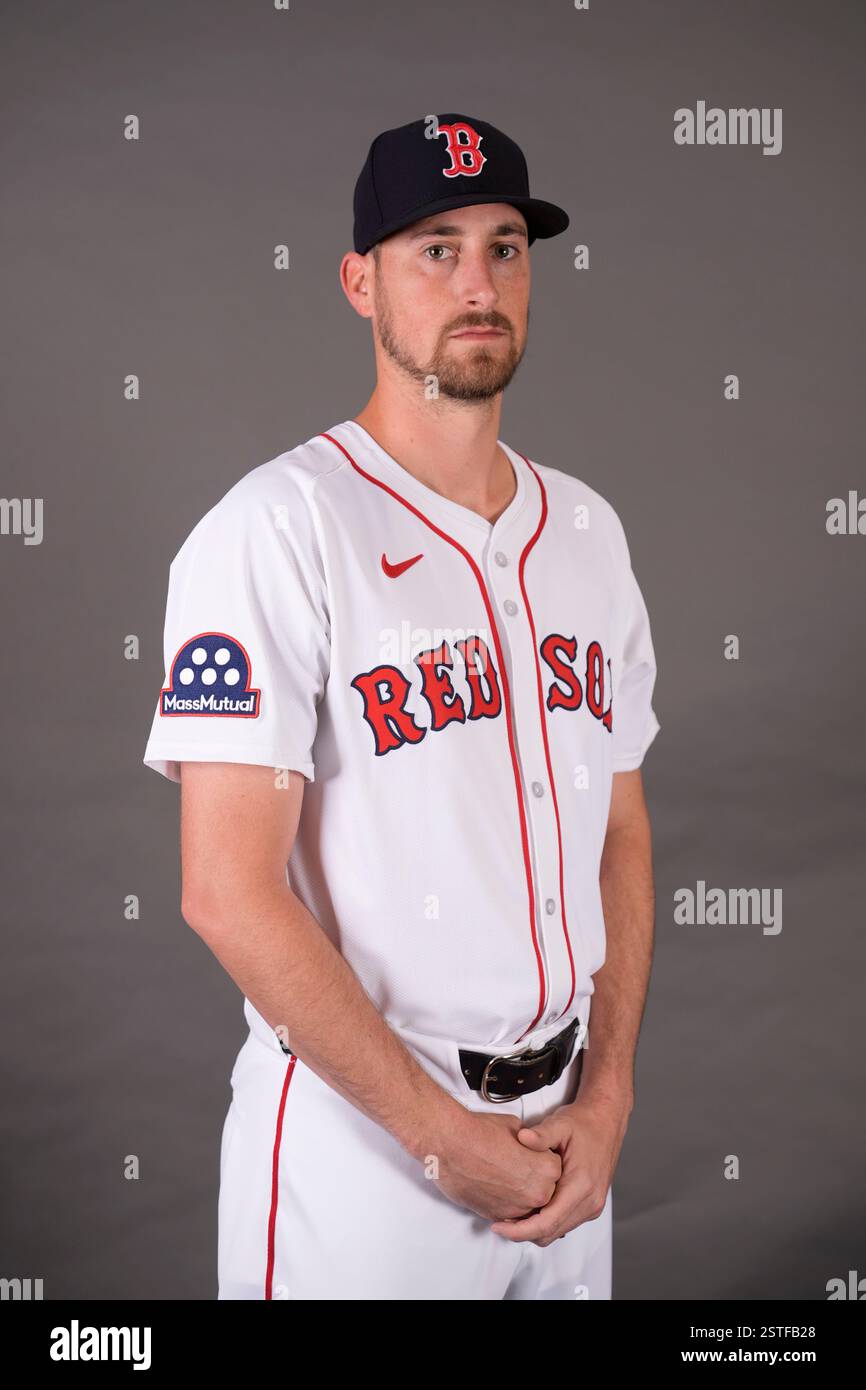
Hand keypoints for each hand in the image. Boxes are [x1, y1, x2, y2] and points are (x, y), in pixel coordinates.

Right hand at [429, 1107, 562, 1221]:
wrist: (450, 1144)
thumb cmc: (481, 1131)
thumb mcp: (515, 1126)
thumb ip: (530, 1142)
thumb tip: (528, 1145)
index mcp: (547, 1169)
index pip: (554, 1167)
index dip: (540, 1158)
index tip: (529, 1153)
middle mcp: (536, 1194)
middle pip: (544, 1189)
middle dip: (533, 1178)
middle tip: (515, 1164)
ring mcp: (516, 1208)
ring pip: (527, 1204)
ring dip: (519, 1192)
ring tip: (502, 1174)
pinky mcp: (496, 1216)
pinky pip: (509, 1212)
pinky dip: (504, 1201)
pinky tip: (492, 1184)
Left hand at [489, 1091, 629, 1245]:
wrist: (606, 1121)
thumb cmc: (583, 1123)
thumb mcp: (560, 1124)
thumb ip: (541, 1134)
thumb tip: (522, 1137)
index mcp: (582, 1185)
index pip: (547, 1223)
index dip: (520, 1230)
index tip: (498, 1227)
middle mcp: (590, 1201)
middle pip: (550, 1233)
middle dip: (522, 1232)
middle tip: (498, 1221)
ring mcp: (592, 1206)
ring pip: (557, 1231)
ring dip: (534, 1228)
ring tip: (511, 1213)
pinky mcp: (591, 1205)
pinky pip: (564, 1223)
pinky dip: (546, 1221)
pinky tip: (530, 1206)